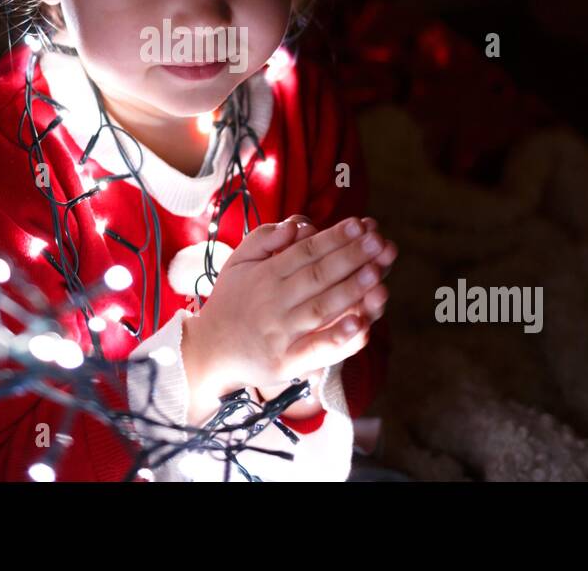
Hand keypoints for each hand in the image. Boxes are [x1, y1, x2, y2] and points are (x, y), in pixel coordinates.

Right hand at [182, 214, 395, 423]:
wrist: (209, 352)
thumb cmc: (230, 302)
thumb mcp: (238, 262)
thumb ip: (264, 238)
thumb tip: (296, 224)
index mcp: (264, 275)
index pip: (305, 252)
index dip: (334, 238)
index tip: (360, 225)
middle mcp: (274, 302)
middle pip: (317, 276)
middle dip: (351, 258)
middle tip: (379, 243)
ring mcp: (281, 334)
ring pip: (321, 308)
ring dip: (351, 291)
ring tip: (378, 274)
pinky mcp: (286, 362)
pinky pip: (315, 349)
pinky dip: (338, 338)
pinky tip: (361, 325)